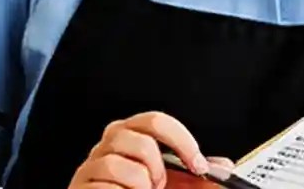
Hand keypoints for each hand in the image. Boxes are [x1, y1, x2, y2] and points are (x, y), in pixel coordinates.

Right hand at [69, 112, 209, 188]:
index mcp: (130, 135)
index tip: (198, 165)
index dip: (181, 141)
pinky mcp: (81, 187)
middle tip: (158, 185)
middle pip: (140, 142)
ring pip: (121, 167)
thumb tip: (222, 167)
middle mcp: (109, 145)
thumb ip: (194, 177)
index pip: (156, 121)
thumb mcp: (172, 186)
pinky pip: (105, 187)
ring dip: (140, 187)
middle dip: (158, 170)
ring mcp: (91, 166)